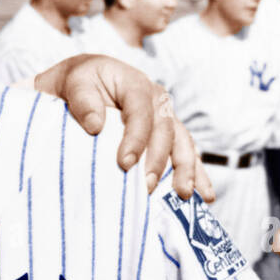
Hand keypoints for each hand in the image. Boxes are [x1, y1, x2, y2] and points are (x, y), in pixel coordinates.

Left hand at [34, 53, 213, 202]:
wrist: (84, 84)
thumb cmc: (77, 85)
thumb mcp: (73, 84)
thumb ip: (83, 101)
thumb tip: (95, 126)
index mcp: (135, 84)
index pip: (141, 111)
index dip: (136, 138)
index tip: (124, 163)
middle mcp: (157, 100)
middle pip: (165, 130)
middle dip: (158, 161)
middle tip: (147, 188)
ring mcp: (165, 118)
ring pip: (182, 143)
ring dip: (186, 170)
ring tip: (185, 194)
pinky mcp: (168, 136)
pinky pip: (186, 154)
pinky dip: (197, 174)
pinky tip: (205, 196)